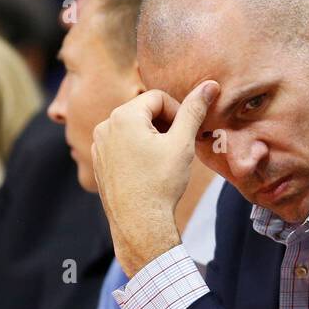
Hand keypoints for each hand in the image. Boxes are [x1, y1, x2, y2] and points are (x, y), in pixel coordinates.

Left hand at [91, 80, 218, 275]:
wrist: (139, 223)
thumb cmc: (161, 183)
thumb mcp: (182, 143)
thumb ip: (194, 110)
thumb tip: (210, 85)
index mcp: (123, 116)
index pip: (158, 98)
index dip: (178, 112)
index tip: (187, 134)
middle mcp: (105, 126)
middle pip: (143, 112)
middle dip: (164, 125)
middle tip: (179, 148)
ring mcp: (99, 145)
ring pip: (132, 129)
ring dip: (152, 138)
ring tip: (164, 161)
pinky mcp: (99, 162)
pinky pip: (121, 146)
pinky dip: (137, 151)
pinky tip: (149, 172)